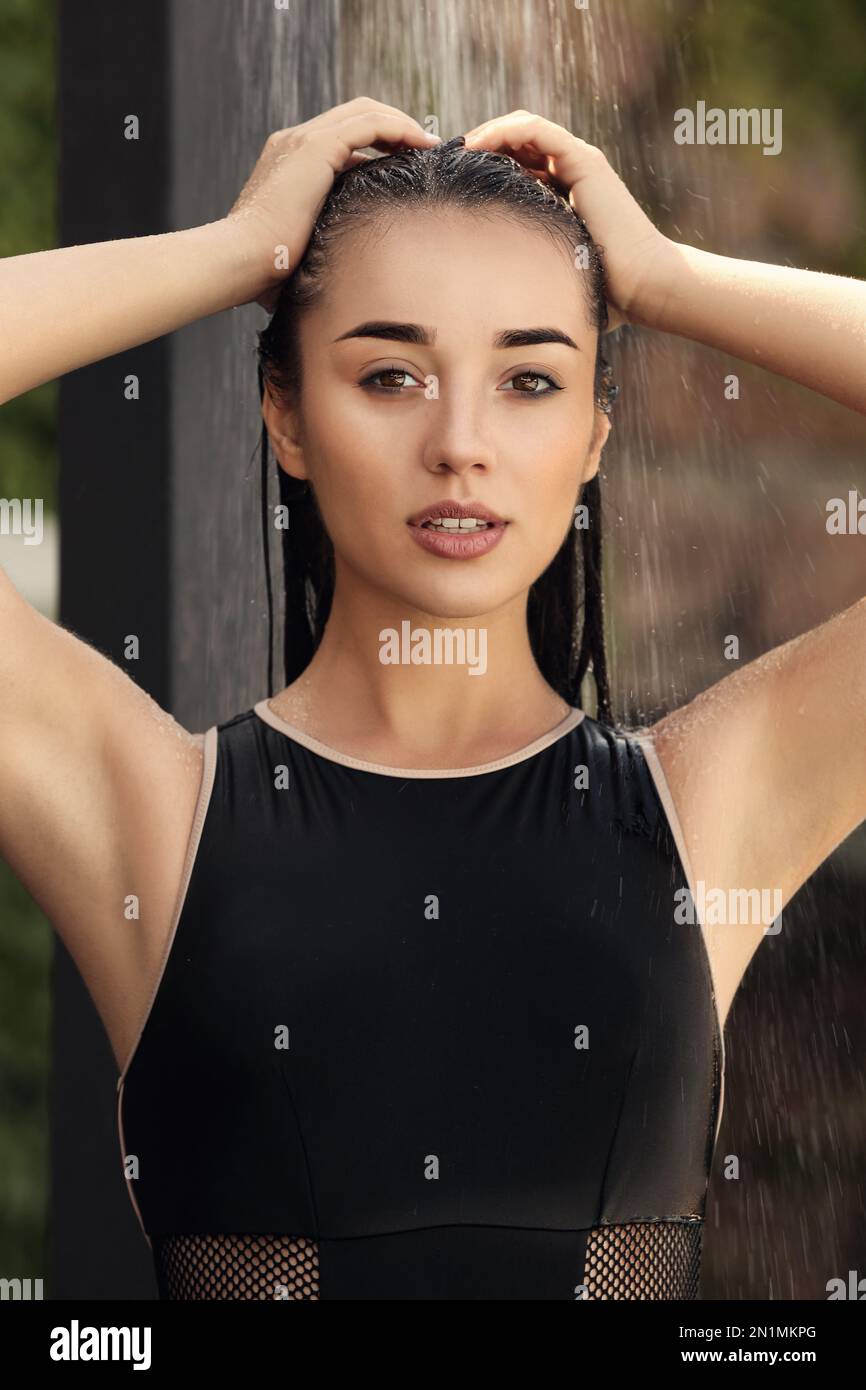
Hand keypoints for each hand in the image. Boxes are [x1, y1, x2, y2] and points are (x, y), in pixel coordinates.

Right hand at [224, 97, 439, 311]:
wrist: (239, 261)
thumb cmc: (264, 270)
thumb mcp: (301, 249)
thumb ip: (321, 242)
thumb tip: (342, 271)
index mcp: (288, 162)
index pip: (341, 137)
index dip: (376, 144)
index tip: (405, 163)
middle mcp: (294, 142)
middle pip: (356, 115)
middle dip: (394, 127)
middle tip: (424, 148)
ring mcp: (303, 141)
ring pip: (365, 112)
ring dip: (402, 124)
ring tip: (429, 145)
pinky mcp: (316, 148)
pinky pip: (370, 124)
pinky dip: (400, 128)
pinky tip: (422, 144)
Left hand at [463, 111, 671, 330]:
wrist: (642, 287)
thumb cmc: (604, 294)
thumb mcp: (554, 277)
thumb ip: (531, 277)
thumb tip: (492, 310)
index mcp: (563, 195)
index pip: (517, 165)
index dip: (483, 167)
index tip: (449, 184)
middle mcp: (571, 173)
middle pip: (516, 142)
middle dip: (479, 146)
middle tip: (444, 163)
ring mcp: (579, 164)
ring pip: (523, 129)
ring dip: (485, 134)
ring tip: (455, 151)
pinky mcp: (584, 161)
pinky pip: (536, 131)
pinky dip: (503, 132)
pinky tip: (475, 147)